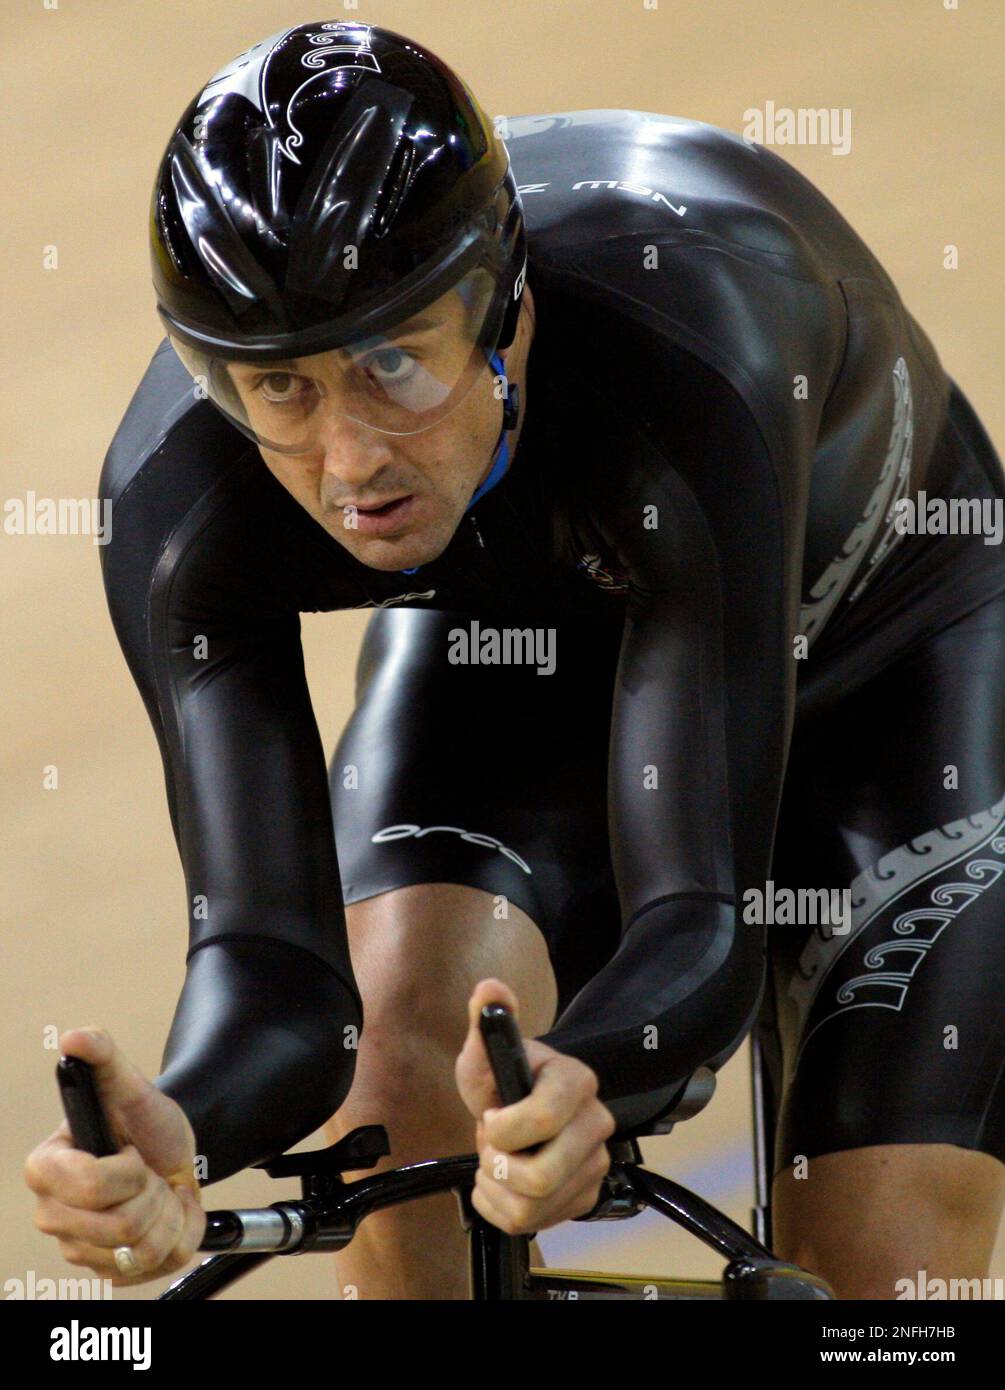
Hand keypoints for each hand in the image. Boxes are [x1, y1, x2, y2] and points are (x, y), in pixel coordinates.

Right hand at [24, 1027, 205, 1285]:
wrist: (172, 1154)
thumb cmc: (144, 1122)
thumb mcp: (130, 1085)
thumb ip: (102, 1055)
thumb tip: (73, 1037)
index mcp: (46, 1170)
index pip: (90, 1186)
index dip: (126, 1169)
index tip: (132, 1151)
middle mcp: (53, 1214)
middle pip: (121, 1224)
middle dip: (152, 1190)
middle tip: (148, 1171)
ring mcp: (79, 1248)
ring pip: (142, 1248)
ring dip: (167, 1213)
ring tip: (158, 1191)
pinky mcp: (108, 1271)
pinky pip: (158, 1265)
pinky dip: (177, 1235)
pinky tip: (164, 1214)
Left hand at [455, 979, 615, 1235]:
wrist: (522, 1112)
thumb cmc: (506, 1082)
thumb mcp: (486, 1055)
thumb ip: (484, 1022)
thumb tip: (489, 988)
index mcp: (577, 1082)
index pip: (543, 1120)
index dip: (504, 1128)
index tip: (491, 1116)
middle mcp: (596, 1124)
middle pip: (541, 1177)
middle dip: (499, 1164)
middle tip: (493, 1143)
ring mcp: (595, 1164)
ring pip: (533, 1207)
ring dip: (497, 1187)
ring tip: (499, 1160)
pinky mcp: (586, 1197)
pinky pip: (532, 1224)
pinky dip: (503, 1208)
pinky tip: (506, 1181)